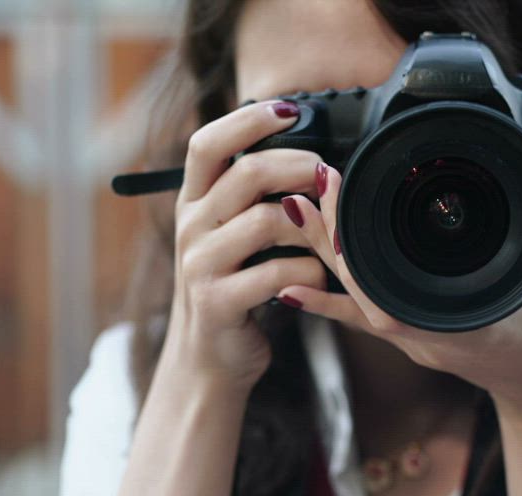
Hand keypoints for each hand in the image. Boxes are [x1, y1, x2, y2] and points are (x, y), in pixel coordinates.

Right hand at [163, 100, 332, 392]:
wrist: (210, 361)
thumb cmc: (235, 290)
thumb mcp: (233, 238)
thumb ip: (254, 200)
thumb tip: (312, 161)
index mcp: (194, 203)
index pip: (208, 143)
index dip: (249, 120)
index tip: (291, 109)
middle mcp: (191, 227)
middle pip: (247, 173)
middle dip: (300, 168)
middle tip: (330, 178)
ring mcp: (200, 265)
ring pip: (268, 221)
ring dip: (314, 227)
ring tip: (330, 240)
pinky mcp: (218, 302)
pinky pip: (276, 272)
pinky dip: (310, 273)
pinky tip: (319, 280)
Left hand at [276, 141, 521, 420]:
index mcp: (450, 323)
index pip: (380, 287)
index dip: (349, 244)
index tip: (335, 193)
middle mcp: (419, 334)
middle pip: (355, 283)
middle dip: (328, 232)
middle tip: (308, 184)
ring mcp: (410, 338)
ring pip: (353, 295)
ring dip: (323, 252)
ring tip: (294, 209)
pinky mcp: (410, 335)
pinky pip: (360, 315)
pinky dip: (327, 299)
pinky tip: (291, 288)